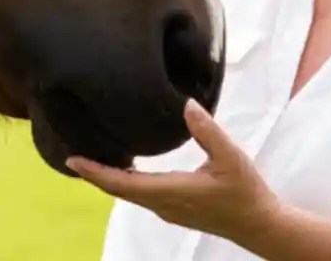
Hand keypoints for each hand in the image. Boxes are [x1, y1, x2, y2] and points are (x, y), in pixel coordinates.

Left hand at [66, 100, 283, 244]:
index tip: (72, 161)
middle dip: (93, 174)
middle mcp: (163, 204)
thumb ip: (208, 132)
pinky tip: (123, 169)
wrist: (259, 225)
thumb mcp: (231, 158)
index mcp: (171, 192)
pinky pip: (139, 196)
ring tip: (90, 159)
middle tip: (72, 156)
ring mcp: (167, 210)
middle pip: (118, 190)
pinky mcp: (173, 210)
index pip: (122, 184)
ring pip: (128, 194)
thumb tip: (187, 105)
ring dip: (107, 179)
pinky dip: (123, 182)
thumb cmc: (246, 191)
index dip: (95, 173)